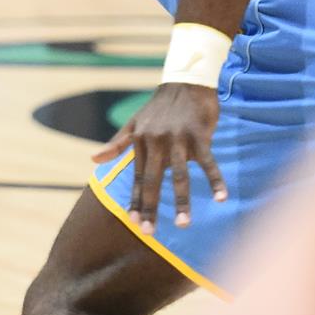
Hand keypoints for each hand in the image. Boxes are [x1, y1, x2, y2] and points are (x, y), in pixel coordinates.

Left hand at [92, 82, 226, 231]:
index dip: (135, 199)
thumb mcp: (134, 123)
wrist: (185, 82)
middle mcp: (157, 142)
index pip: (137, 177)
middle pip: (153, 180)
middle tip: (149, 232)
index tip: (133, 221)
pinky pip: (208, 162)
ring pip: (179, 175)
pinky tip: (221, 198)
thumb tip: (93, 160)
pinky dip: (215, 180)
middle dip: (150, 207)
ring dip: (181, 201)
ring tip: (183, 224)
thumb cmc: (159, 107)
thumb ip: (117, 143)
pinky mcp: (200, 136)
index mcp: (141, 142)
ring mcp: (179, 139)